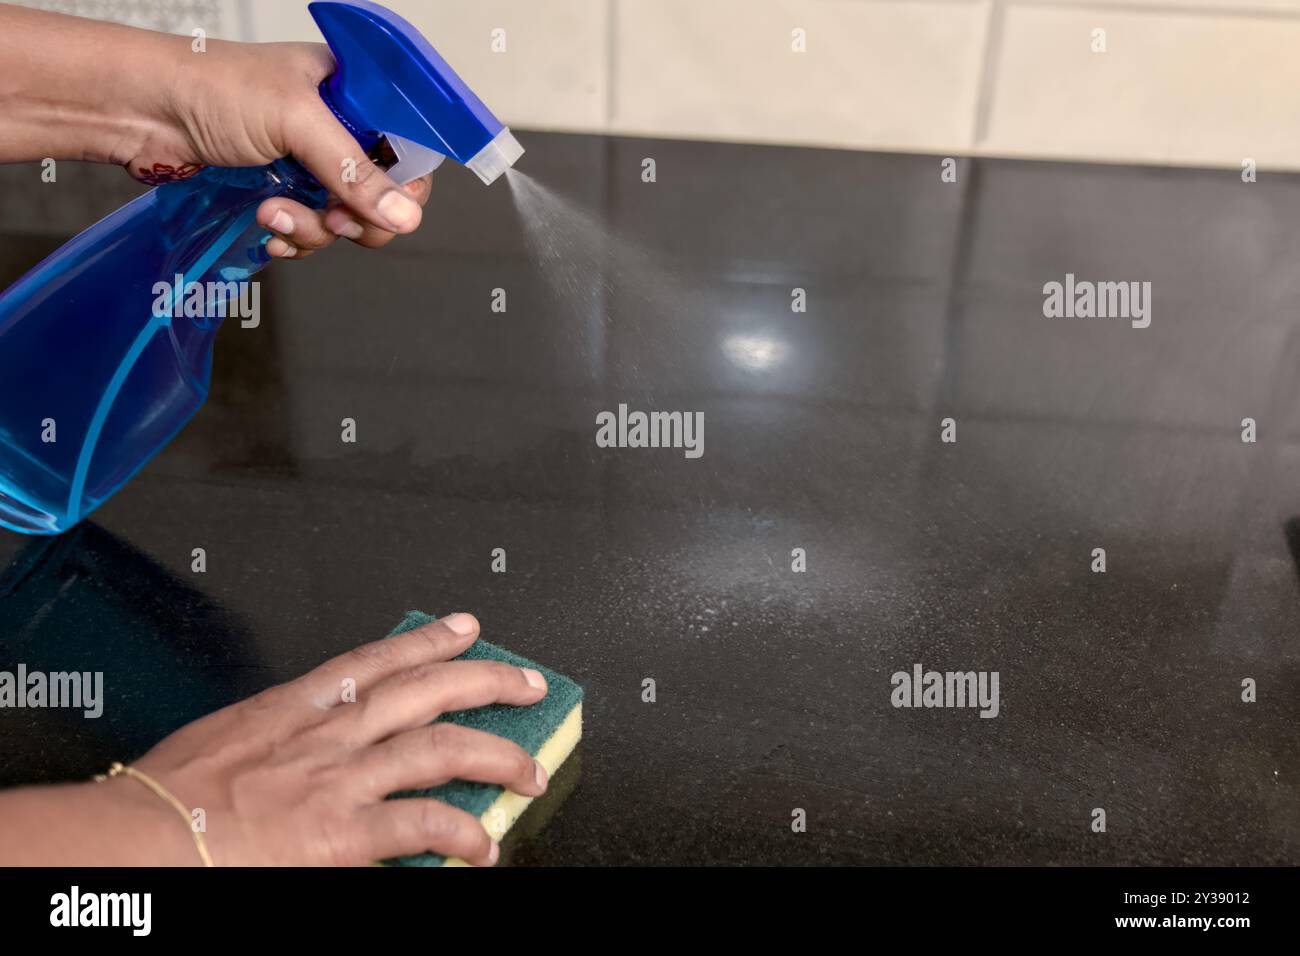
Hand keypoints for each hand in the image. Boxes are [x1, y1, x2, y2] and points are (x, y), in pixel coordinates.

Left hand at [0, 7, 429, 258]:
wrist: (139, 110)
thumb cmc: (212, 88)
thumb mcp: (296, 121)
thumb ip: (353, 171)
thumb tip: (405, 217)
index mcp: (351, 91)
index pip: (408, 143)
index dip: (406, 181)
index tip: (388, 205)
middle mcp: (335, 127)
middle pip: (381, 192)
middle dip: (356, 215)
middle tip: (333, 217)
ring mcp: (307, 164)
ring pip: (343, 219)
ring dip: (313, 229)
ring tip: (274, 214)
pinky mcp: (280, 193)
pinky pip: (311, 232)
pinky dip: (294, 239)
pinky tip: (268, 231)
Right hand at [0, 613, 549, 865]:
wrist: (134, 841)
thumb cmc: (158, 800)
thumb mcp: (223, 744)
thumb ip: (277, 738)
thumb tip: (308, 749)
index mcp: (292, 709)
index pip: (376, 659)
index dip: (427, 640)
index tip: (462, 627)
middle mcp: (326, 736)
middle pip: (425, 690)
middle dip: (485, 680)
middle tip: (526, 682)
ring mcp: (338, 782)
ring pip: (440, 748)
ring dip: (496, 756)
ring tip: (530, 769)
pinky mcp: (341, 834)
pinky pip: (421, 824)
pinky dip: (460, 832)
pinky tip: (483, 843)